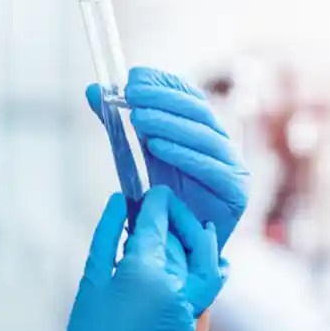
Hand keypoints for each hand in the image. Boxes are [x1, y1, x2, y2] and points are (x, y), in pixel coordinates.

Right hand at [47, 186, 221, 330]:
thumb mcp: (92, 278)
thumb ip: (107, 235)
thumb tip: (120, 202)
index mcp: (144, 269)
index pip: (157, 221)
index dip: (156, 202)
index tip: (154, 193)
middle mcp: (174, 284)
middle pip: (186, 236)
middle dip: (179, 216)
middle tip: (167, 205)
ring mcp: (187, 304)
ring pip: (207, 261)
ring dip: (203, 241)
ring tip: (198, 228)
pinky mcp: (191, 322)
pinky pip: (208, 285)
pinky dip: (208, 266)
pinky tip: (201, 258)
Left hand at [86, 67, 249, 251]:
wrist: (178, 254)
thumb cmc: (160, 205)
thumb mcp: (136, 157)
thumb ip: (118, 125)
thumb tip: (93, 90)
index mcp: (201, 134)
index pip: (189, 97)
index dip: (164, 83)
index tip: (135, 75)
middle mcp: (221, 146)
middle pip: (197, 112)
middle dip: (163, 99)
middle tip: (131, 93)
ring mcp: (233, 168)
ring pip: (204, 136)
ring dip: (169, 123)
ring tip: (138, 118)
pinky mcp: (236, 193)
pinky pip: (212, 168)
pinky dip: (184, 154)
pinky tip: (157, 147)